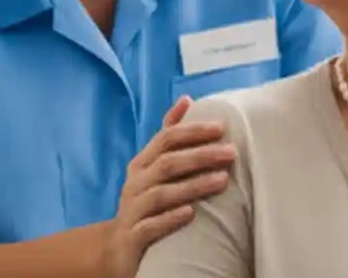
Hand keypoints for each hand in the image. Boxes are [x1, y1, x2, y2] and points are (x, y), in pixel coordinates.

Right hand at [100, 95, 236, 277]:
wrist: (117, 246)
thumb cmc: (145, 200)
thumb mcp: (152, 166)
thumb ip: (169, 135)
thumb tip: (186, 100)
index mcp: (141, 163)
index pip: (165, 139)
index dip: (192, 132)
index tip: (221, 128)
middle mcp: (135, 183)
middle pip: (167, 163)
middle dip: (200, 156)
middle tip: (231, 153)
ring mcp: (132, 210)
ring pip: (161, 194)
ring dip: (192, 186)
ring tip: (222, 181)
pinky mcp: (133, 237)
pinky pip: (150, 226)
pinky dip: (170, 219)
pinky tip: (190, 214)